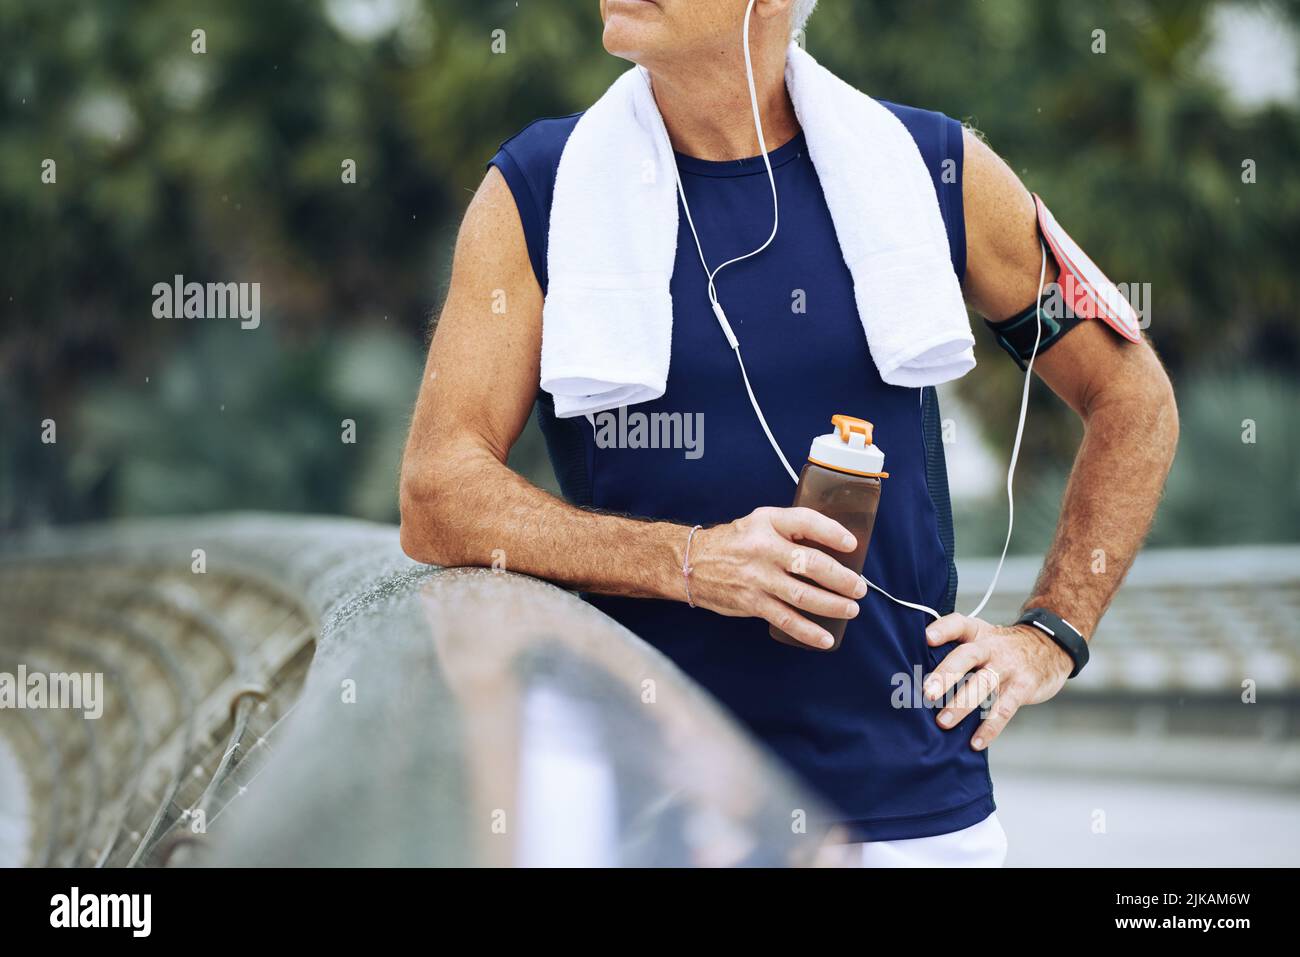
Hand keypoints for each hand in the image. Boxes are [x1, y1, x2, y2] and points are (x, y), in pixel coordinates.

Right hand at [686, 507, 865, 649]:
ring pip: (802, 595)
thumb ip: (790, 530)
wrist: (691, 563)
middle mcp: (764, 549)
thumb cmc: (733, 543)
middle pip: (811, 563)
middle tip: (859, 588)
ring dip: (832, 605)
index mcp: (768, 522)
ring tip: (851, 610)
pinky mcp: (752, 602)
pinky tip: (826, 638)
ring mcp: (758, 578)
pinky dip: (808, 632)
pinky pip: (785, 619)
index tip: (852, 544)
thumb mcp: (759, 523)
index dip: (832, 532)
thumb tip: (833, 546)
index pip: (806, 522)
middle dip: (841, 578)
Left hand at [922, 613, 1073, 749]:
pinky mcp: (1023, 687)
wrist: (1050, 646)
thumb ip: (954, 649)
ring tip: (943, 723)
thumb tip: (914, 674)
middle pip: (966, 656)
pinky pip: (1004, 709)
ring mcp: (1008, 667)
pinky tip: (975, 743)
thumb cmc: (1002, 647)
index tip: (926, 638)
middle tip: (927, 693)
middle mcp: (990, 647)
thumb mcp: (982, 637)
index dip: (942, 629)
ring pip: (983, 684)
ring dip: (962, 704)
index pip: (958, 624)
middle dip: (946, 674)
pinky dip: (990, 727)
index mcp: (976, 632)